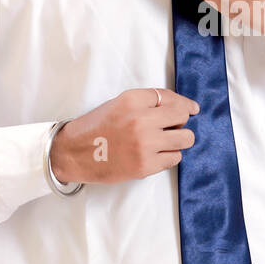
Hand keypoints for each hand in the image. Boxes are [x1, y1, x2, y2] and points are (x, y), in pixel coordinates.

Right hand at [50, 88, 199, 184]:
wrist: (73, 153)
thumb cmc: (96, 127)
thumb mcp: (119, 103)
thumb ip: (147, 102)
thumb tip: (182, 107)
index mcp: (132, 100)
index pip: (171, 98)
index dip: (184, 104)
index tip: (191, 109)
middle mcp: (141, 120)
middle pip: (182, 117)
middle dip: (181, 122)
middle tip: (173, 127)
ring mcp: (145, 144)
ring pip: (185, 139)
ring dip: (179, 140)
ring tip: (166, 141)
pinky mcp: (145, 165)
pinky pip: (175, 158)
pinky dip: (169, 156)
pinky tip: (156, 154)